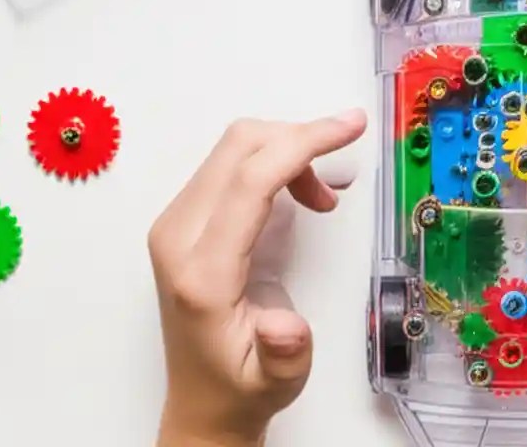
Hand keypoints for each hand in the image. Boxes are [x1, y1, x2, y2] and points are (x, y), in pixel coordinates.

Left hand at [148, 110, 367, 445]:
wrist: (202, 399)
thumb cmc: (240, 385)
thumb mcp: (274, 384)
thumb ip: (284, 355)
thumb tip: (285, 327)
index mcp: (201, 273)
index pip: (248, 181)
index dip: (302, 144)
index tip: (350, 126)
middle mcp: (178, 237)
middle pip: (238, 148)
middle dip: (300, 138)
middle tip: (344, 161)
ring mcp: (176, 223)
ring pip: (234, 148)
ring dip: (289, 152)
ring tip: (322, 196)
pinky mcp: (185, 218)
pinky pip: (230, 164)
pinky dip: (274, 163)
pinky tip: (300, 195)